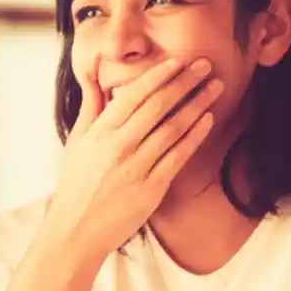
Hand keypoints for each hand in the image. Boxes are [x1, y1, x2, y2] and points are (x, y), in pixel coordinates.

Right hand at [43, 56, 222, 260]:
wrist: (76, 229)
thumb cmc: (76, 184)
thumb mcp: (76, 141)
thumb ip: (90, 108)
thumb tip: (94, 77)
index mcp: (100, 132)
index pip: (133, 95)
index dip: (158, 75)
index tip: (177, 61)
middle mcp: (118, 146)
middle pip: (158, 106)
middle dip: (184, 82)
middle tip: (205, 64)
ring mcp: (136, 167)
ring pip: (172, 128)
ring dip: (197, 104)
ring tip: (214, 87)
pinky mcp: (151, 188)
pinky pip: (178, 156)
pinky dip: (194, 136)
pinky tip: (207, 120)